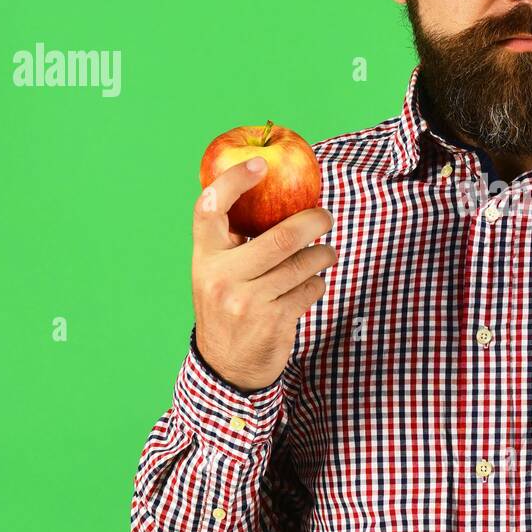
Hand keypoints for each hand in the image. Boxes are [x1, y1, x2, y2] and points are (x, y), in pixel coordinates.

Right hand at [192, 157, 336, 391]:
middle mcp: (222, 278)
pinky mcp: (273, 321)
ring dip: (323, 254)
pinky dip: (317, 283)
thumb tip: (270, 192)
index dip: (234, 181)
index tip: (260, 164)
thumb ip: (233, 240)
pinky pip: (310, 289)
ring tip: (326, 253)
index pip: (210, 209)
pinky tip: (311, 285)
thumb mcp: (217, 272)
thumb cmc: (229, 305)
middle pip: (279, 236)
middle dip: (313, 221)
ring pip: (302, 263)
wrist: (226, 367)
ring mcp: (248, 302)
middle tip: (325, 217)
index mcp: (205, 258)